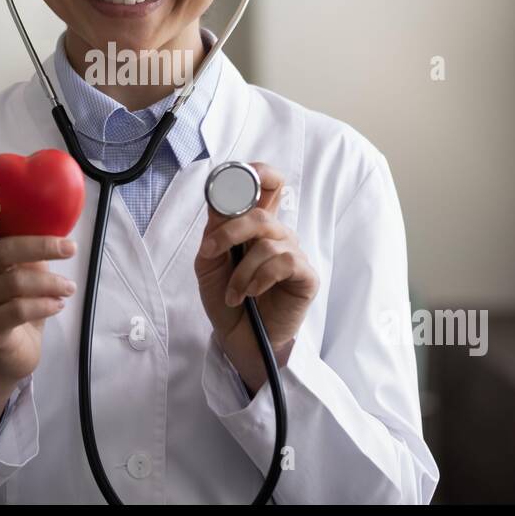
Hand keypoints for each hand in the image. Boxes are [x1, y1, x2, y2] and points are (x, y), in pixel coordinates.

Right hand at [0, 199, 75, 431]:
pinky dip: (45, 304)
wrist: (10, 353)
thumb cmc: (19, 302)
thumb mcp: (25, 269)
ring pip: (16, 282)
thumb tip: (56, 218)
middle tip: (70, 248)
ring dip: (51, 282)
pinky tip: (57, 305)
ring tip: (69, 288)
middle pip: (0, 251)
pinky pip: (18, 310)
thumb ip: (29, 246)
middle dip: (41, 246)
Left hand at [193, 162, 318, 394]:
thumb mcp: (209, 265)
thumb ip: (215, 233)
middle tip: (211, 253)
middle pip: (262, 211)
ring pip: (268, 240)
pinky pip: (284, 262)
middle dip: (230, 231)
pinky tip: (252, 293)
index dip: (258, 173)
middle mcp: (278, 234)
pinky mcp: (305, 276)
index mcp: (255, 226)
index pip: (268, 184)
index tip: (234, 180)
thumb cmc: (227, 301)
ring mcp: (294, 254)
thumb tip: (219, 202)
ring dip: (241, 270)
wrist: (239, 342)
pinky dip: (260, 278)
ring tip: (234, 293)